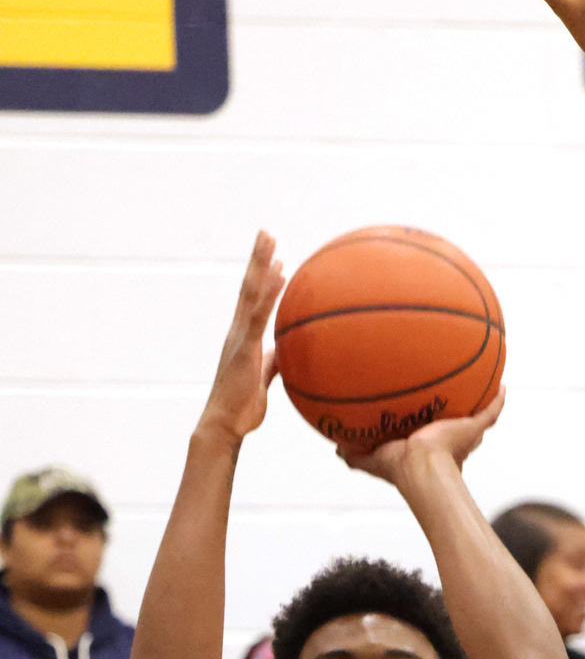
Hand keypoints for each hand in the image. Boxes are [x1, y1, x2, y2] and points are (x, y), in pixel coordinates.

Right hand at [196, 231, 284, 451]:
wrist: (225, 426)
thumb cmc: (242, 409)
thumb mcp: (263, 381)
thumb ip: (272, 364)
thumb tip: (284, 354)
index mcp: (242, 338)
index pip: (251, 300)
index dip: (261, 278)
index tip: (274, 257)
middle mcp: (237, 331)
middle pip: (247, 287)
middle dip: (257, 258)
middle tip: (266, 232)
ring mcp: (239, 337)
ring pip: (249, 292)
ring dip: (260, 264)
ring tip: (271, 239)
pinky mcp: (245, 348)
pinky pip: (258, 315)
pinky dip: (270, 292)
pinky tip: (281, 273)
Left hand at [336, 389, 504, 482]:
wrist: (419, 467)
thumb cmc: (398, 468)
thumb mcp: (371, 460)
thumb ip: (355, 455)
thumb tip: (337, 449)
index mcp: (429, 448)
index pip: (432, 436)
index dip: (430, 428)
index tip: (427, 417)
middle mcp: (449, 442)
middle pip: (458, 427)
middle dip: (459, 417)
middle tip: (458, 400)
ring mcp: (463, 435)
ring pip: (477, 419)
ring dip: (481, 404)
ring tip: (485, 385)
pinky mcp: (472, 428)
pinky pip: (490, 412)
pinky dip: (498, 400)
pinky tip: (501, 385)